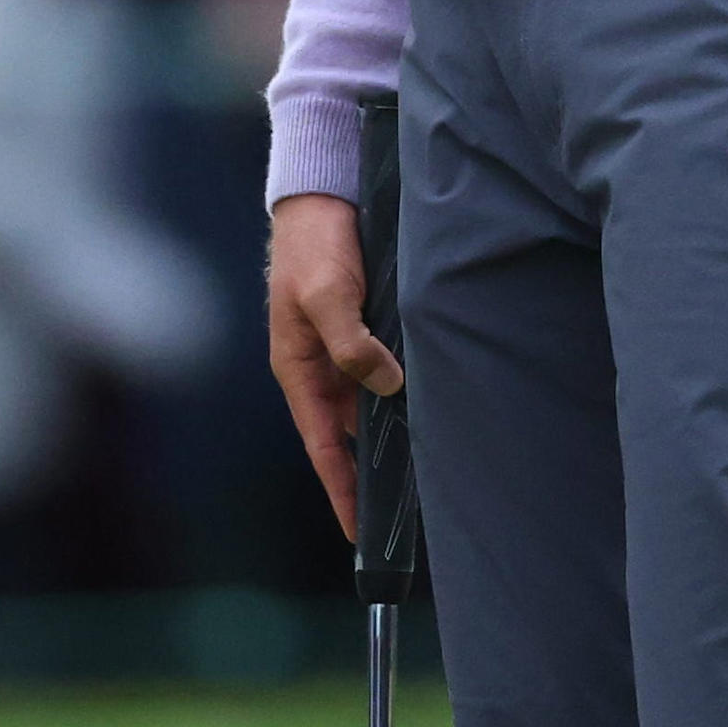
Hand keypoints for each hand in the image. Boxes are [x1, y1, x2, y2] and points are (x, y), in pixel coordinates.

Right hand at [268, 192, 401, 542]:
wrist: (321, 193)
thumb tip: (386, 387)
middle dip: (369, 474)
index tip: (358, 534)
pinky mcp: (363, 332)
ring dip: (389, 436)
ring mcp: (341, 350)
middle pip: (345, 435)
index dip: (340, 489)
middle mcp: (319, 367)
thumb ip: (352, 342)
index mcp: (298, 368)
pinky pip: (382, 378)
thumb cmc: (313, 243)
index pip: (321, 444)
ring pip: (368, 407)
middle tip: (406, 518)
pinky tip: (429, 412)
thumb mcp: (326, 293)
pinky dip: (401, 400)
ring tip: (426, 475)